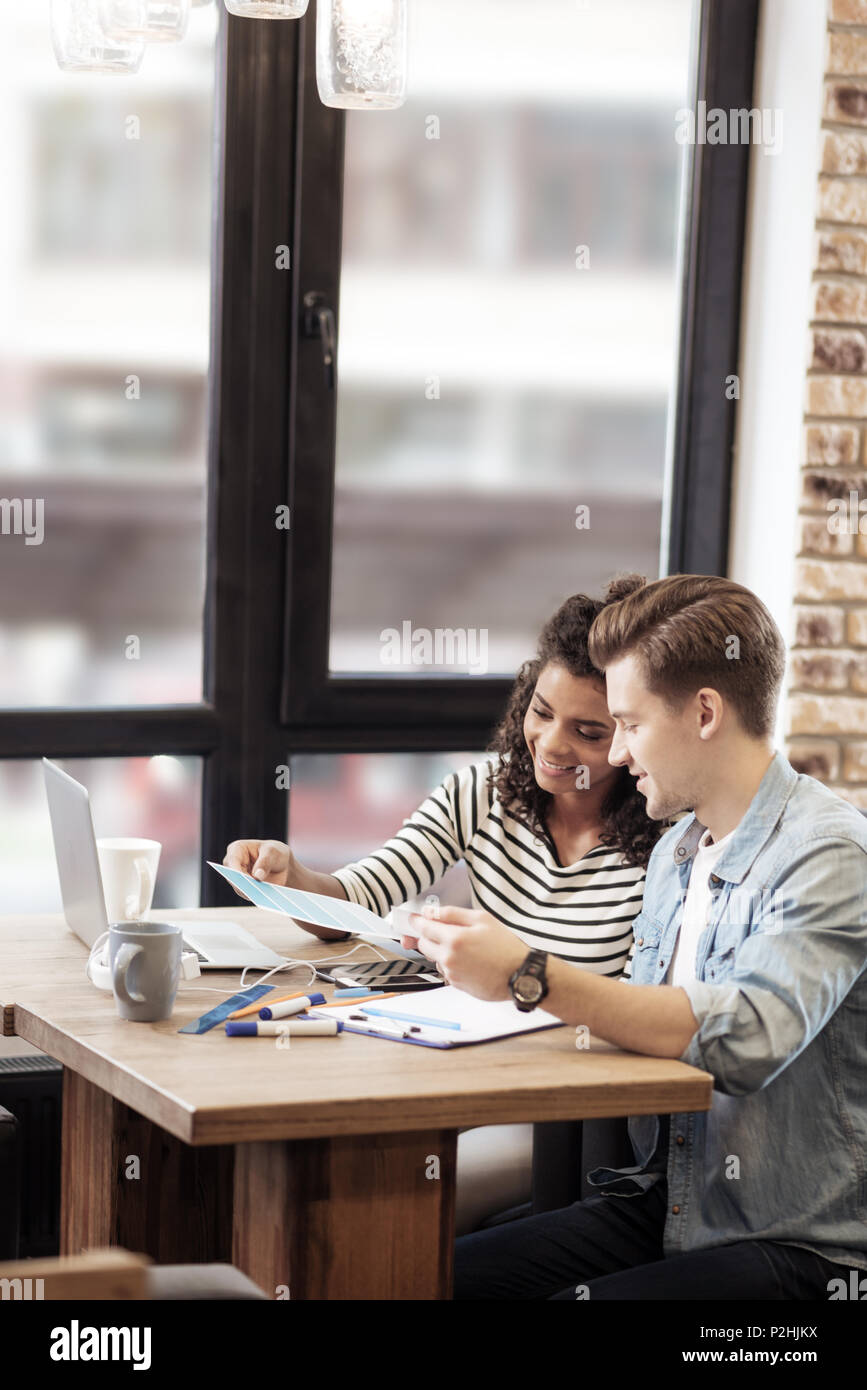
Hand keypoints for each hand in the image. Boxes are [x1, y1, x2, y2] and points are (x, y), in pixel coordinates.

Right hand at [222, 839, 291, 899]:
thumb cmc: (275, 853)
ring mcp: (237, 878)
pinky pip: (248, 895)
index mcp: (236, 849)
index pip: (233, 860)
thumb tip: (258, 876)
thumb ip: (265, 862)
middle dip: (243, 885)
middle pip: (233, 877)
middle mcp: (233, 865)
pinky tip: (264, 899)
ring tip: (262, 896)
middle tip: (253, 891)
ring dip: (250, 893)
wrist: (281, 864)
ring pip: (240, 889)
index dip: (236, 870)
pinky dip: (256, 897)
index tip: (243, 879)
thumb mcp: (273, 853)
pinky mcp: (244, 889)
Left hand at [401, 905, 526, 1001]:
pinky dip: (452, 964)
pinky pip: (446, 970)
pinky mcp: (456, 985)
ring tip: (465, 948)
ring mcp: (451, 973)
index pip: (423, 928)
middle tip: (444, 931)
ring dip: (441, 951)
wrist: (519, 974)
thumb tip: (431, 912)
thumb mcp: (482, 919)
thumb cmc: (505, 946)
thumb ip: (453, 914)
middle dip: (429, 936)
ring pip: (434, 958)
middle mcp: (448, 957)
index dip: (416, 921)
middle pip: (423, 945)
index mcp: (454, 938)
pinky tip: (470, 961)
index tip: (414, 919)